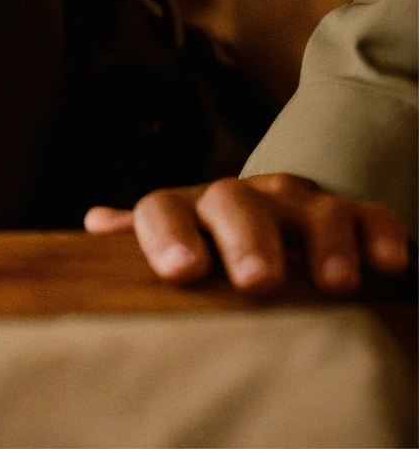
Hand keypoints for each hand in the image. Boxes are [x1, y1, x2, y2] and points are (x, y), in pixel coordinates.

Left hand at [86, 172, 411, 292]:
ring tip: (334, 282)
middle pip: (235, 202)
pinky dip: (378, 234)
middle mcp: (242, 201)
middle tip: (257, 279)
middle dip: (246, 236)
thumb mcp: (177, 245)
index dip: (166, 232)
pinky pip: (369, 216)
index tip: (179, 269)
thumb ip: (141, 239)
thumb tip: (95, 226)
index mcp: (189, 212)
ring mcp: (297, 206)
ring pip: (309, 208)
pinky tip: (387, 262)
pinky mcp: (352, 218)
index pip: (162, 208)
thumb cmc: (213, 247)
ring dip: (324, 241)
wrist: (271, 218)